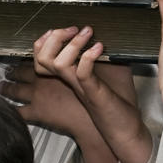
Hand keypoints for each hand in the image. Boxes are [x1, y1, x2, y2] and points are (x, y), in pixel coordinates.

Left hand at [0, 63, 96, 139]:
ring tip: (2, 87)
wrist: (90, 117)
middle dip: (13, 71)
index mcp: (52, 68)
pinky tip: (5, 111)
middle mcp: (40, 80)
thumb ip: (82, 60)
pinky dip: (9, 111)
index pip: (35, 57)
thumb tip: (83, 52)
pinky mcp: (36, 113)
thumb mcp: (89, 71)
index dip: (27, 59)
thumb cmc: (93, 95)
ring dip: (6, 87)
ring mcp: (36, 97)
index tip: (23, 60)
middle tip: (8, 72)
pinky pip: (17, 112)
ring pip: (13, 90)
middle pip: (20, 72)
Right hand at [29, 27, 148, 162]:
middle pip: (41, 59)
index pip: (40, 58)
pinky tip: (100, 47)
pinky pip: (82, 73)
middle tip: (72, 29)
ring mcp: (78, 88)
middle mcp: (67, 84)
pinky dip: (89, 57)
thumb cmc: (115, 107)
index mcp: (65, 79)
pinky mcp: (93, 93)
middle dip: (53, 38)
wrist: (123, 133)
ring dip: (71, 43)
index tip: (61, 29)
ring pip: (57, 63)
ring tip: (86, 32)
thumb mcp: (103, 79)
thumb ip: (100, 60)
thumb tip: (107, 38)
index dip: (44, 41)